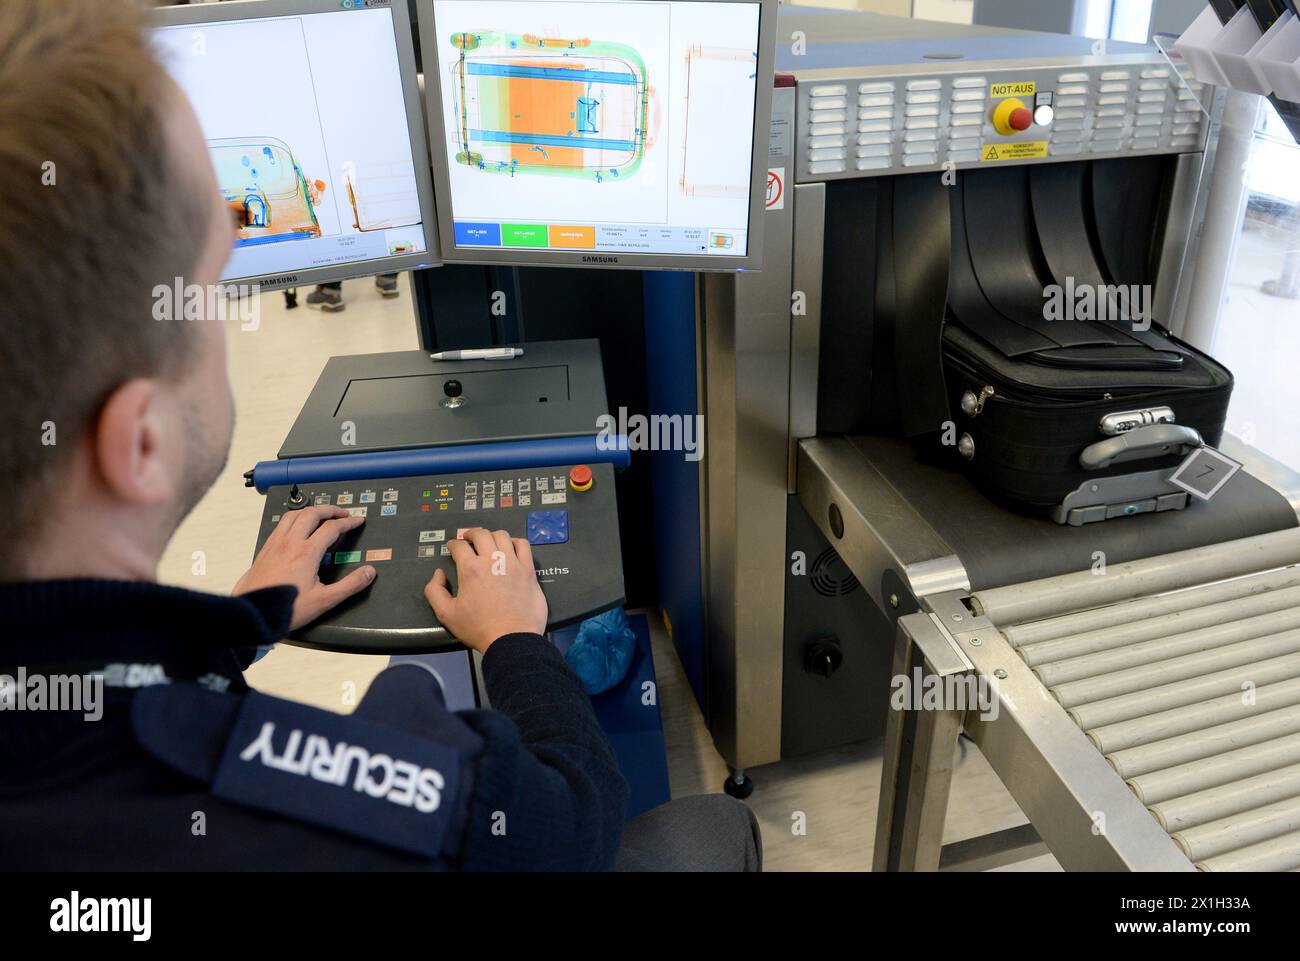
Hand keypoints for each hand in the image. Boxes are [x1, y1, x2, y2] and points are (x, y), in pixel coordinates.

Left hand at [234, 506, 375, 630]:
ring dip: (311, 510)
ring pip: (294, 515)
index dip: (348, 522)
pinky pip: (281, 524)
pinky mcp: (265, 549)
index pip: (332, 528)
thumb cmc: (287, 609)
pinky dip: (295, 518)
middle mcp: (290, 542)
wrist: (253, 614)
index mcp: (307, 552)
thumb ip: (350, 585)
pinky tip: (297, 528)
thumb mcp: (325, 600)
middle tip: (343, 513)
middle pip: (312, 513)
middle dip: (330, 510)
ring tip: (321, 515)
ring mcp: (275, 544)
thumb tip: (369, 572)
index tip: (358, 521)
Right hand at [424, 528, 546, 652]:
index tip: (453, 548)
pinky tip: (511, 548)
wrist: (511, 639)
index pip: (459, 546)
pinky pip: (523, 545)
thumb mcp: (446, 614)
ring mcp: (513, 563)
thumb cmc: (479, 628)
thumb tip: (438, 574)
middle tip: (468, 540)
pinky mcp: (528, 570)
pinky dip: (515, 542)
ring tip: (489, 542)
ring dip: (492, 536)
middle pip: (481, 534)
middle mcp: (492, 560)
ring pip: (502, 536)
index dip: (453, 545)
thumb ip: (434, 591)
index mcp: (470, 569)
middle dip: (471, 534)